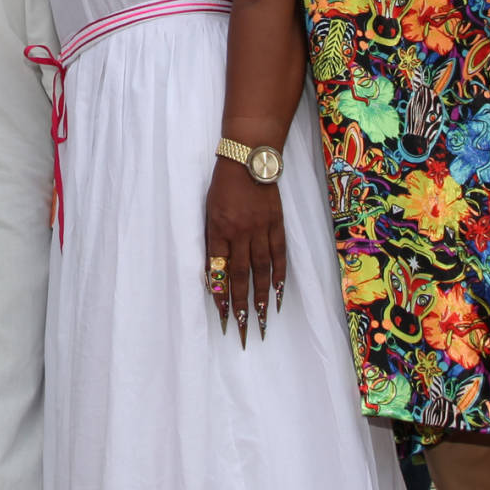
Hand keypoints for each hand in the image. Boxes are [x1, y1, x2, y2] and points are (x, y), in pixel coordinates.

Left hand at [204, 159, 286, 345]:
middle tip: (242, 330)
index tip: (221, 316)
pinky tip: (278, 294)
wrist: (249, 159)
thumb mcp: (209, 212)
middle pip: (241, 276)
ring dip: (260, 298)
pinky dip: (279, 276)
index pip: (219, 270)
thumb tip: (215, 272)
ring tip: (261, 319)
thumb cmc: (223, 186)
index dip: (220, 294)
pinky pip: (279, 255)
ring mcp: (261, 229)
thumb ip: (213, 241)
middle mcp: (240, 232)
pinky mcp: (277, 225)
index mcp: (218, 229)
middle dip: (240, 306)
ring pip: (261, 270)